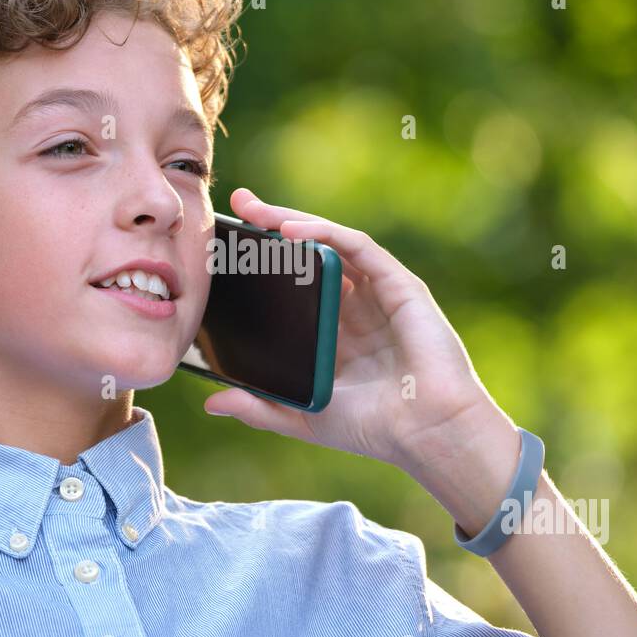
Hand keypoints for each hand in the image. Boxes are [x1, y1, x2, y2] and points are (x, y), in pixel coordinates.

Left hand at [201, 187, 516, 476]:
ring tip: (255, 210)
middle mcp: (355, 305)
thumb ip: (259, 408)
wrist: (424, 433)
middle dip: (273, 224)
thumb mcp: (302, 417)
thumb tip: (211, 404)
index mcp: (333, 331)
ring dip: (293, 220)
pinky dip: (325, 233)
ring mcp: (378, 292)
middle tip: (238, 203)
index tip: (226, 245)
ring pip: (331, 242)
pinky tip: (292, 230)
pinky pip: (358, 247)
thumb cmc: (372, 428)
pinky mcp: (399, 285)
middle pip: (309, 253)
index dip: (264, 260)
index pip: (293, 283)